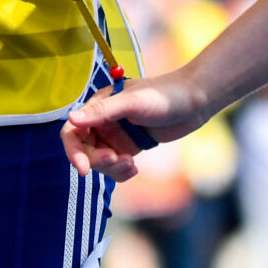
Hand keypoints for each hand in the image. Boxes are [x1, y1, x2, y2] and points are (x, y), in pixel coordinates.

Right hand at [61, 70, 211, 179]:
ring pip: (100, 162)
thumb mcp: (133, 103)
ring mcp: (116, 135)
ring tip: (131, 164)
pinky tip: (134, 169)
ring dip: (111, 168)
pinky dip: (122, 172)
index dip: (73, 151)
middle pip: (84, 150)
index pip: (73, 131)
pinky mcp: (129, 147)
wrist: (194, 101)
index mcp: (99, 105)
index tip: (83, 168)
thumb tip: (72, 119)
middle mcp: (103, 121)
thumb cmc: (165, 95)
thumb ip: (103, 111)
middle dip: (97, 160)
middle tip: (117, 160)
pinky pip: (116, 167)